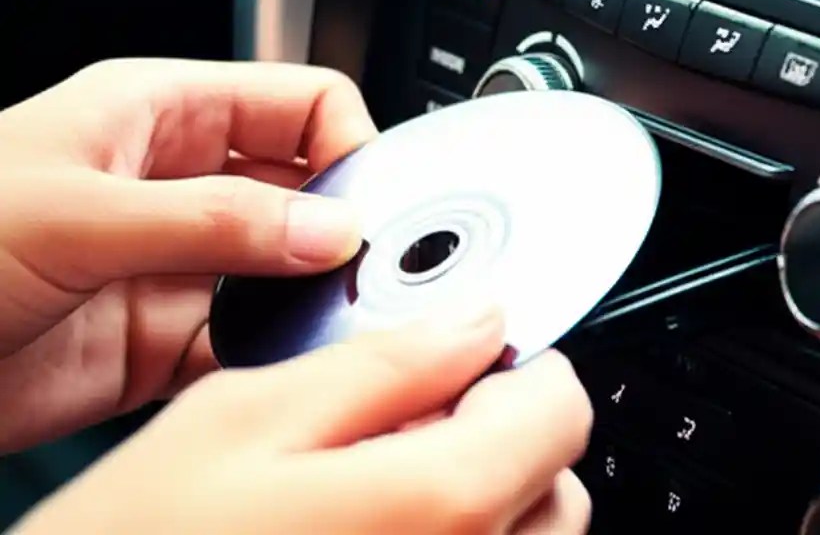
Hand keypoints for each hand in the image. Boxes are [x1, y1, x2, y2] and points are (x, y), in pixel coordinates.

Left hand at [0, 58, 376, 451]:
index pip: (301, 103)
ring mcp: (175, 266)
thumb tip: (327, 227)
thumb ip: (213, 219)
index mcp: (162, 116)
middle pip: (307, 190)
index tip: (370, 205)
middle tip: (367, 268)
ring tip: (330, 323)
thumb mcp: (74, 213)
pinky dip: (275, 358)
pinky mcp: (163, 341)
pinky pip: (248, 343)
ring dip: (314, 298)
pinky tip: (278, 366)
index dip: (349, 144)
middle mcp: (180, 186)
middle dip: (344, 227)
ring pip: (286, 272)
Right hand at [11, 297, 594, 533]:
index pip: (561, 411)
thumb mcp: (243, 420)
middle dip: (503, 436)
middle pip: (555, 485)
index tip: (477, 360)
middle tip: (412, 425)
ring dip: (487, 500)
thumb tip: (477, 321)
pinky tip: (374, 534)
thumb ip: (383, 364)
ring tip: (380, 490)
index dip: (523, 368)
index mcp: (434, 505)